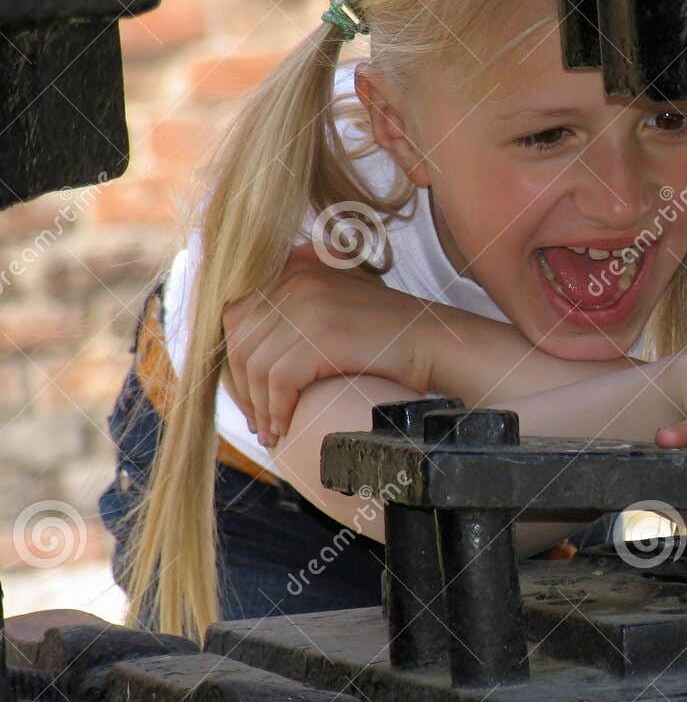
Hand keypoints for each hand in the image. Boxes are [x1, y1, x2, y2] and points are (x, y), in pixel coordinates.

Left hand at [220, 242, 437, 446]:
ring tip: (272, 431)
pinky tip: (286, 426)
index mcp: (293, 270)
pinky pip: (278, 380)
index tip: (249, 395)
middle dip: (241, 389)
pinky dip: (278, 410)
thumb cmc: (390, 338)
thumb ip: (296, 310)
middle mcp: (295, 280)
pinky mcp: (322, 336)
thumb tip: (245, 342)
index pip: (237, 317)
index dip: (235, 362)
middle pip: (239, 342)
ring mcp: (308, 305)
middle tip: (258, 421)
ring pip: (255, 365)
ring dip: (259, 406)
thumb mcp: (336, 307)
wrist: (436, 342)